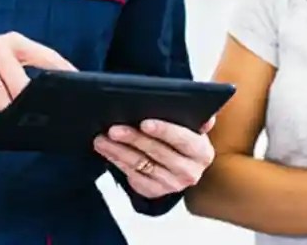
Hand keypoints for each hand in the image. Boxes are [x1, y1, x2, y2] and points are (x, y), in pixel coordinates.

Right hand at [0, 31, 74, 114]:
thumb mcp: (5, 57)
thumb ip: (27, 67)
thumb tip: (53, 91)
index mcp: (15, 43)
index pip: (47, 57)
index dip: (65, 71)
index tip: (78, 86)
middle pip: (24, 87)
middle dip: (21, 101)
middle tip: (11, 100)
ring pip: (1, 100)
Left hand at [93, 117, 216, 198]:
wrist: (180, 163)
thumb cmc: (181, 136)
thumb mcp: (190, 126)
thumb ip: (195, 118)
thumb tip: (205, 116)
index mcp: (202, 152)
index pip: (183, 139)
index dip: (164, 130)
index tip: (144, 122)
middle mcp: (190, 172)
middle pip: (157, 152)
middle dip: (133, 139)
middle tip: (113, 129)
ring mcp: (172, 184)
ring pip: (141, 165)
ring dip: (118, 151)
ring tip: (102, 138)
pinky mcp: (154, 191)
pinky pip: (132, 176)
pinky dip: (117, 161)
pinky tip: (106, 150)